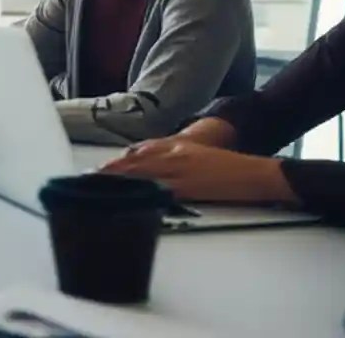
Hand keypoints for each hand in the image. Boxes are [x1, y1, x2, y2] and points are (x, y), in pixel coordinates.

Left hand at [103, 140, 295, 203]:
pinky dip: (143, 194)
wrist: (255, 173)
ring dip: (120, 180)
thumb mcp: (195, 157)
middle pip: (135, 162)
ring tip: (98, 188)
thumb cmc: (227, 168)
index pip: (139, 153)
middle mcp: (175, 154)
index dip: (117, 161)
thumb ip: (170, 161)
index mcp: (176, 146)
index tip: (98, 169)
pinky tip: (129, 198)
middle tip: (88, 179)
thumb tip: (146, 173)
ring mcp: (181, 170)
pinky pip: (161, 191)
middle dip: (111, 171)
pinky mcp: (190, 187)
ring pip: (143, 174)